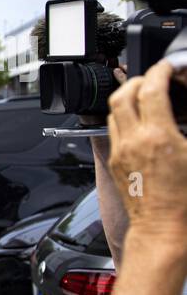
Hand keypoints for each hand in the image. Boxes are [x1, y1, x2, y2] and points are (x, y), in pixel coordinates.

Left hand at [107, 59, 186, 240]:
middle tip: (154, 77)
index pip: (150, 89)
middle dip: (137, 79)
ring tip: (145, 95)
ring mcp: (119, 151)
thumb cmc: (185, 199)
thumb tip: (183, 110)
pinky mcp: (113, 162)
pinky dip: (123, 117)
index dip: (158, 71)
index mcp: (157, 136)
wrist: (162, 227)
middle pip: (122, 94)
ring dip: (127, 97)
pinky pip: (113, 130)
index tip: (166, 67)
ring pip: (113, 111)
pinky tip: (139, 121)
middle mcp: (132, 141)